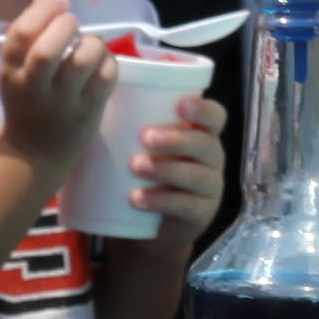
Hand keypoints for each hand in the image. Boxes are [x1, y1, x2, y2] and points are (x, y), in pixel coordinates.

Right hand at [0, 0, 108, 174]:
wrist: (34, 152)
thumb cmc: (29, 102)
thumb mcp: (18, 69)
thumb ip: (31, 31)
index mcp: (11, 70)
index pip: (21, 33)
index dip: (44, 11)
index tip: (60, 3)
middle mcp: (33, 86)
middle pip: (48, 50)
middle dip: (67, 25)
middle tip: (74, 24)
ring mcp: (61, 102)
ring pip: (83, 62)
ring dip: (92, 43)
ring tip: (91, 45)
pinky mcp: (87, 113)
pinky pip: (106, 78)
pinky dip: (109, 63)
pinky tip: (102, 64)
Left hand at [128, 91, 228, 241]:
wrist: (153, 224)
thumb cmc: (147, 172)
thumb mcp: (145, 146)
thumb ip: (133, 122)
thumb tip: (103, 94)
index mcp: (202, 134)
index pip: (215, 116)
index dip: (203, 109)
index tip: (179, 105)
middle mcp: (212, 158)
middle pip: (205, 144)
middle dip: (176, 139)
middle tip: (145, 138)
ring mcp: (210, 188)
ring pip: (197, 175)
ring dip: (165, 169)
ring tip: (135, 167)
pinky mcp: (202, 215)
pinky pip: (187, 206)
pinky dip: (161, 201)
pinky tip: (138, 198)